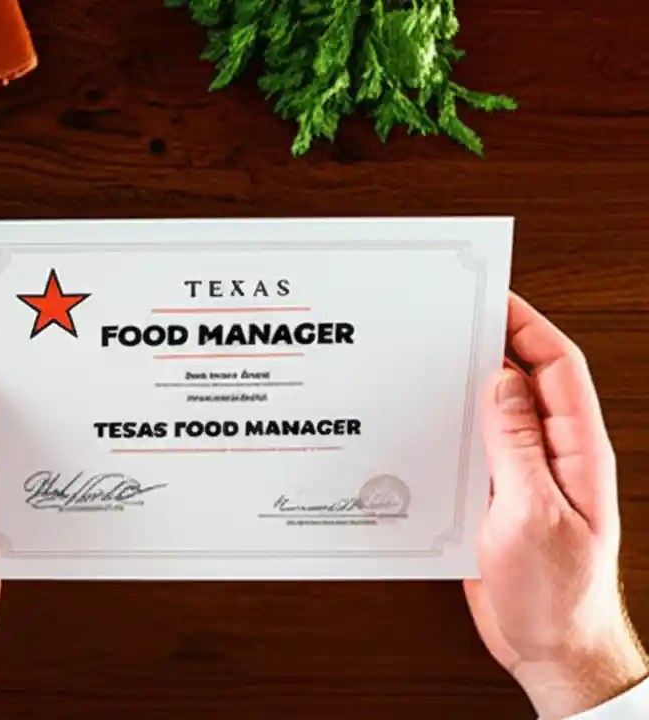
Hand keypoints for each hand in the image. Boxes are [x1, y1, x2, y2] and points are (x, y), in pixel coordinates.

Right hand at [465, 293, 646, 717]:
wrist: (552, 652)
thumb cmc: (556, 596)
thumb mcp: (531, 513)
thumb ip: (516, 444)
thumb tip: (502, 379)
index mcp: (577, 453)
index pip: (558, 368)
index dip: (527, 325)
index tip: (490, 295)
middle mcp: (554, 458)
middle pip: (524, 382)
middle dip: (490, 344)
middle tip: (447, 321)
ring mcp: (526, 479)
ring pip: (495, 415)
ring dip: (464, 389)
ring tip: (426, 366)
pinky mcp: (499, 502)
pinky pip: (475, 453)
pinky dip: (450, 432)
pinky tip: (422, 428)